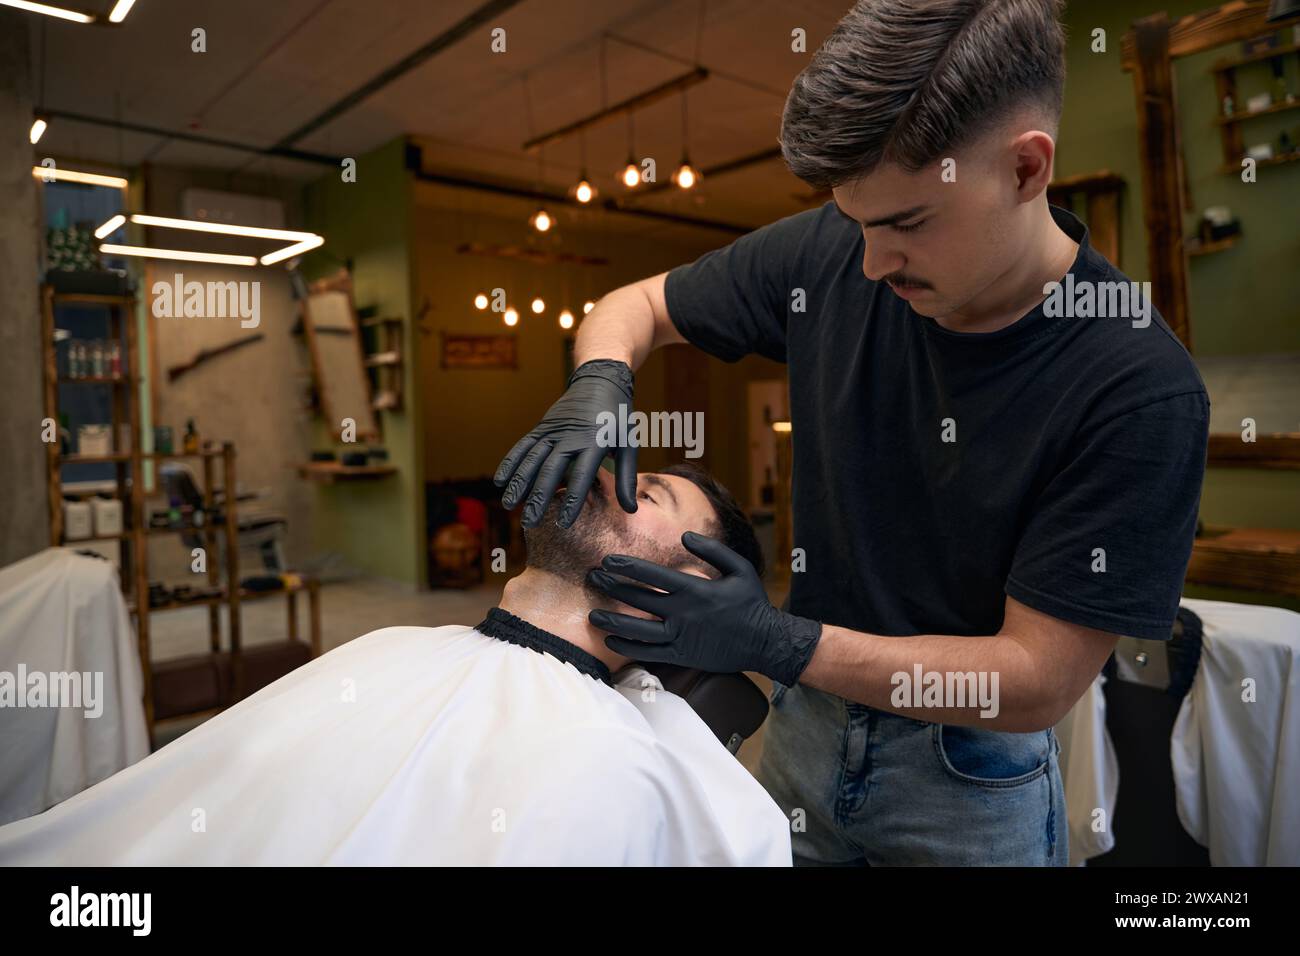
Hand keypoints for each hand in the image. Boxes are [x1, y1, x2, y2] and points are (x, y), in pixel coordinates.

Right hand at [494, 359, 637, 528]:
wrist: (601, 379)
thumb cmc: (618, 417)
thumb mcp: (629, 444)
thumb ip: (626, 478)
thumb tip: (630, 511)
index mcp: (595, 442)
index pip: (581, 476)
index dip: (573, 500)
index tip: (564, 523)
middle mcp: (570, 436)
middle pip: (550, 470)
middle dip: (539, 497)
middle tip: (530, 523)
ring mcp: (553, 430)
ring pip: (532, 459)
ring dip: (519, 483)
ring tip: (509, 505)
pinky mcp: (542, 427)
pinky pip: (523, 446)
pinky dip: (511, 462)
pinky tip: (501, 481)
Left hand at [586, 531, 821, 685]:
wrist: (766, 642)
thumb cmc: (752, 602)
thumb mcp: (740, 568)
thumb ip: (712, 549)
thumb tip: (685, 536)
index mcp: (695, 589)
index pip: (652, 575)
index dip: (626, 567)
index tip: (607, 561)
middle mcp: (683, 613)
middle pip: (638, 600)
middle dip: (612, 588)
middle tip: (593, 580)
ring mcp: (680, 637)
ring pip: (638, 630)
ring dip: (612, 621)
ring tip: (593, 615)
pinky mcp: (681, 656)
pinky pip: (648, 653)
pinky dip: (628, 646)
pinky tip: (612, 639)